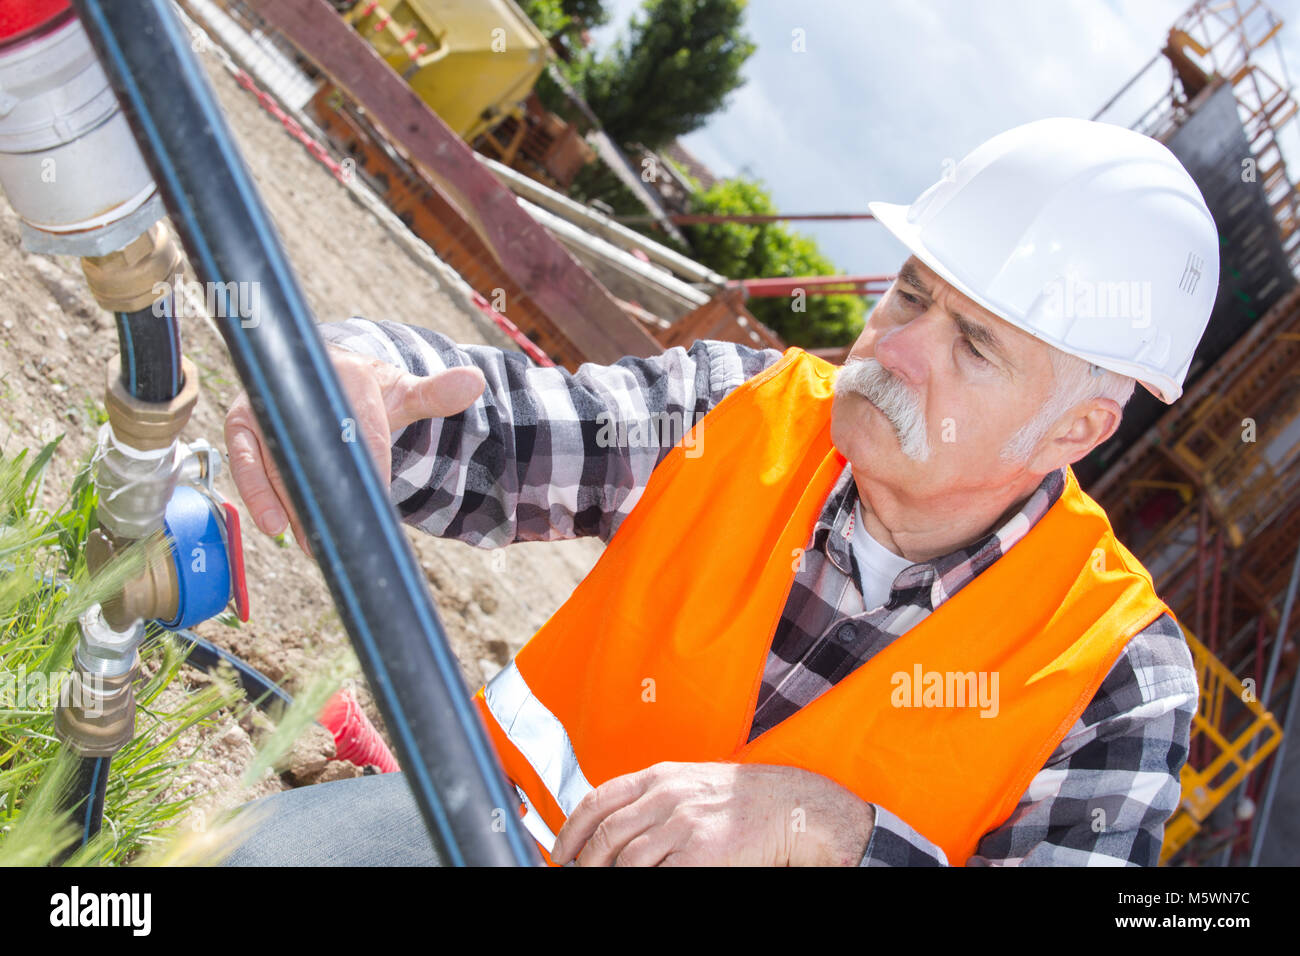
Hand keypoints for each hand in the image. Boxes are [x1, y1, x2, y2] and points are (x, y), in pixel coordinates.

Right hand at [224, 345, 485, 552]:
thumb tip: (475, 381)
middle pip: (314, 446)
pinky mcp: (242, 428)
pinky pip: (244, 462)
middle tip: (343, 528)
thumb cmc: (365, 391)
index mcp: (341, 375)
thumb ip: (434, 392)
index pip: (359, 425)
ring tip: (308, 538)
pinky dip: (257, 494)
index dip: (371, 461)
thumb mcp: (401, 391)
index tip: (381, 491)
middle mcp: (298, 390)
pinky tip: (274, 524)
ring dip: (289, 501)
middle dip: (327, 490)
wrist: (321, 375)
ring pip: (275, 459)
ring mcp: (265, 408)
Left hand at [549, 761, 874, 866]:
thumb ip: (649, 798)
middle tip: (582, 873)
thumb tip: (611, 826)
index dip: (571, 830)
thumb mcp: (687, 783)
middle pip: (606, 836)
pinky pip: (657, 876)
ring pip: (627, 862)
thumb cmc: (737, 799)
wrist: (787, 806)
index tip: (561, 851)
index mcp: (658, 777)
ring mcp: (682, 826)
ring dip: (614, 875)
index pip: (597, 801)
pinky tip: (651, 878)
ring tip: (613, 879)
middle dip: (587, 862)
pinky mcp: (700, 855)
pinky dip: (647, 880)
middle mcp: (665, 798)